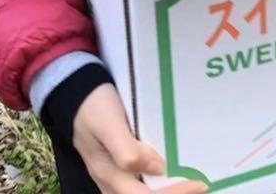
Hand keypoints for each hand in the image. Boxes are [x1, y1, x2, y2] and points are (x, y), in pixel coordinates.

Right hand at [73, 83, 207, 193]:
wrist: (74, 92)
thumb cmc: (93, 106)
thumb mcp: (109, 125)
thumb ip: (128, 151)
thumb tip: (158, 169)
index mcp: (110, 175)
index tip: (199, 184)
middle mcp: (112, 181)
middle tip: (201, 185)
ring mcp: (114, 175)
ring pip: (143, 192)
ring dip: (167, 189)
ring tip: (191, 182)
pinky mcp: (118, 165)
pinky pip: (140, 183)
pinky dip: (160, 182)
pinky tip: (173, 172)